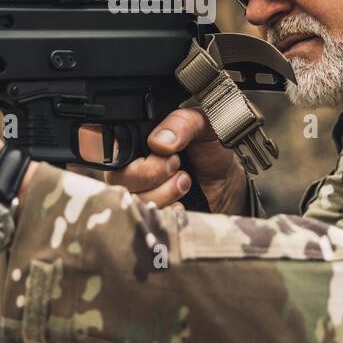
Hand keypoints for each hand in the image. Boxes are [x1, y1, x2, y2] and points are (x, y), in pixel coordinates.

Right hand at [92, 108, 248, 213]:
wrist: (227, 181)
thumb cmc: (210, 150)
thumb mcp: (202, 125)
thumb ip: (181, 123)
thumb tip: (159, 142)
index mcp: (137, 142)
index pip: (115, 152)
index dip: (137, 156)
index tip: (166, 154)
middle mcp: (132, 168)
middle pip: (118, 179)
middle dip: (150, 174)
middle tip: (177, 164)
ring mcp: (139, 194)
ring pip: (133, 201)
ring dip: (163, 193)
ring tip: (185, 181)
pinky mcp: (152, 214)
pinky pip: (148, 219)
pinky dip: (168, 211)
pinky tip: (182, 202)